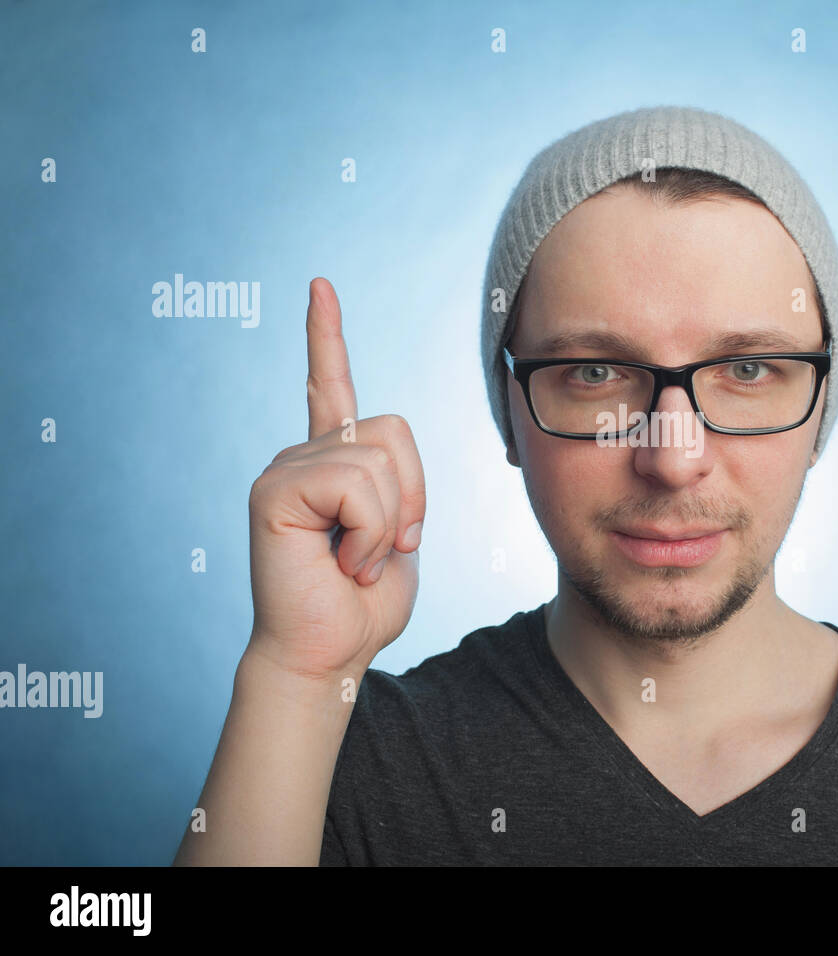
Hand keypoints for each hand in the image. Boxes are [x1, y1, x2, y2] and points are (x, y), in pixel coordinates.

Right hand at [246, 277, 423, 679]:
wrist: (329, 654)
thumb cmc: (362, 603)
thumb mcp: (399, 535)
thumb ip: (398, 488)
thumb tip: (383, 455)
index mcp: (333, 462)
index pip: (331, 385)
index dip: (326, 336)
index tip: (319, 286)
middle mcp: (303, 456)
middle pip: (394, 430)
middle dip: (411, 497)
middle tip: (380, 550)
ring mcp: (284, 469)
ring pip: (378, 462)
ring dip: (388, 524)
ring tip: (354, 561)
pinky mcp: (274, 491)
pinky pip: (356, 485)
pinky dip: (369, 531)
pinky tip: (341, 563)